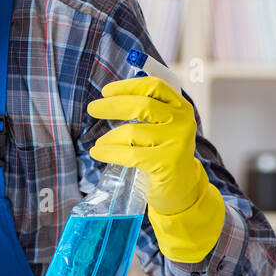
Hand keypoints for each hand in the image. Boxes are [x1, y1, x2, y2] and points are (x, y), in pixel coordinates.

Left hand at [87, 75, 224, 263]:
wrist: (181, 190)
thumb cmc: (164, 155)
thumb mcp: (162, 129)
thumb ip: (147, 111)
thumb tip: (112, 97)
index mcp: (181, 108)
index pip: (154, 86)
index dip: (127, 86)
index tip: (106, 90)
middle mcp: (183, 122)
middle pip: (141, 105)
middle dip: (112, 105)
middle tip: (92, 108)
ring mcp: (177, 143)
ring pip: (132, 132)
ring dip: (108, 137)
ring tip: (99, 143)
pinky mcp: (166, 163)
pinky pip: (129, 154)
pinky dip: (108, 152)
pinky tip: (98, 153)